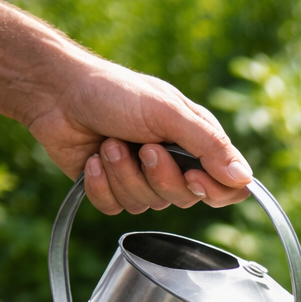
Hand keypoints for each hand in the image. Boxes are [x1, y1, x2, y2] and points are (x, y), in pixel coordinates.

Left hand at [26, 59, 251, 214]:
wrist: (57, 92)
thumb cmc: (115, 92)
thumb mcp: (169, 112)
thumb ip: (209, 146)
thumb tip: (243, 179)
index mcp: (196, 144)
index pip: (228, 188)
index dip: (214, 191)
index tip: (193, 178)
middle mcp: (173, 165)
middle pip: (185, 200)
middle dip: (158, 175)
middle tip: (142, 146)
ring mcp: (141, 179)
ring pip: (147, 205)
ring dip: (123, 174)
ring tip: (109, 144)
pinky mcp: (111, 189)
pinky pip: (115, 208)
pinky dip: (100, 185)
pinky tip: (92, 159)